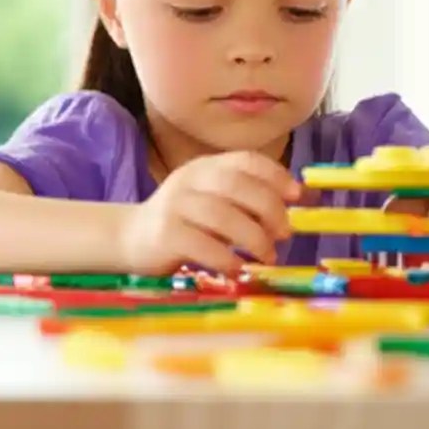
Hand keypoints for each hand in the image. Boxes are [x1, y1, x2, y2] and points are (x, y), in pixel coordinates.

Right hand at [118, 151, 298, 274]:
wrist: (130, 239)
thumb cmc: (184, 224)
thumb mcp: (214, 203)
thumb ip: (247, 201)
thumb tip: (298, 202)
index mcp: (206, 167)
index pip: (246, 160)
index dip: (276, 175)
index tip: (297, 196)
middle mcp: (190, 180)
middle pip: (237, 186)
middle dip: (269, 209)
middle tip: (284, 233)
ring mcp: (175, 206)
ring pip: (222, 215)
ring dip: (253, 238)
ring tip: (267, 256)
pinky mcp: (165, 234)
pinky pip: (203, 245)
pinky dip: (227, 258)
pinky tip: (237, 268)